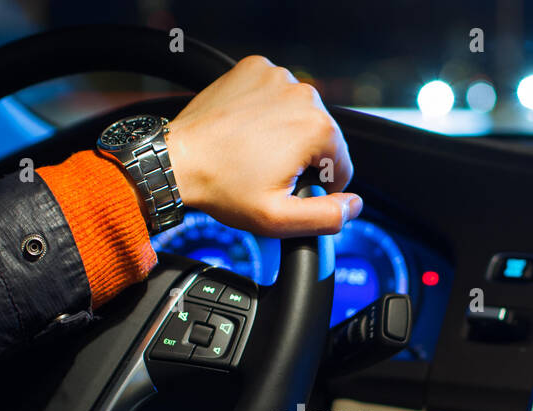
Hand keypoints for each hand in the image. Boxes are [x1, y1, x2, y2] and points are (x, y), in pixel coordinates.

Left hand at [163, 55, 362, 236]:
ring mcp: (277, 77)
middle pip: (321, 136)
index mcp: (317, 129)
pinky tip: (246, 130)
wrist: (178, 160)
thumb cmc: (222, 187)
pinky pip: (274, 94)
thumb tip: (354, 205)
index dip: (320, 185)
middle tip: (266, 173)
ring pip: (298, 113)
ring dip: (284, 132)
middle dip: (302, 157)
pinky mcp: (254, 69)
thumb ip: (326, 216)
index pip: (341, 164)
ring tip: (253, 152)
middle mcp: (303, 95)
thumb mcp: (279, 219)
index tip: (291, 189)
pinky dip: (265, 111)